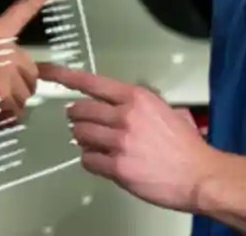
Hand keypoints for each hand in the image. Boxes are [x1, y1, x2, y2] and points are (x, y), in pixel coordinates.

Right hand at [0, 0, 62, 123]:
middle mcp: (4, 48)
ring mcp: (4, 68)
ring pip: (26, 94)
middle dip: (20, 86)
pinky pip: (16, 109)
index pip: (20, 12)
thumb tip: (23, 74)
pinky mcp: (1, 89)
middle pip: (32, 72)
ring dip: (13, 103)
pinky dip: (7, 116)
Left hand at [37, 63, 216, 211]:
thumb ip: (137, 105)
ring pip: (80, 135)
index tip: (45, 71)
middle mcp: (125, 115)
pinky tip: (102, 162)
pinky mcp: (117, 167)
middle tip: (81, 122)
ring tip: (95, 144)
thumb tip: (117, 106)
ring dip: (83, 140)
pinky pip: (87, 160)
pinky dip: (90, 160)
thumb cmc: (185, 145)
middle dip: (77, 117)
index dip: (63, 76)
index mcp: (136, 97)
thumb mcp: (164, 110)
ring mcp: (119, 142)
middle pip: (79, 111)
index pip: (90, 82)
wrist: (200, 175)